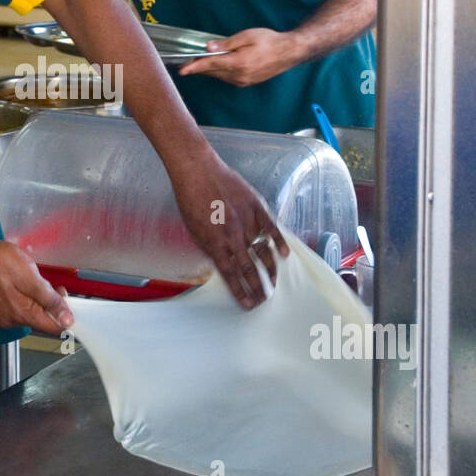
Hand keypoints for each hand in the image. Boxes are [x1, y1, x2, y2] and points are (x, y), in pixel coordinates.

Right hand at [0, 237, 74, 336]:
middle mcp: (11, 320)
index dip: (64, 314)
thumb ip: (50, 301)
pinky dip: (22, 295)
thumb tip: (66, 320)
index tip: (66, 300)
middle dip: (48, 302)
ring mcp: (1, 315)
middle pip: (41, 318)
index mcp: (23, 315)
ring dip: (34, 297)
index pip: (53, 328)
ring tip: (28, 278)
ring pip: (28, 311)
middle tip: (47, 282)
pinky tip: (17, 281)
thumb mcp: (32, 278)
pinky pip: (16, 306)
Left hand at [169, 153, 289, 308]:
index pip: (231, 275)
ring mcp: (246, 221)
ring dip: (269, 269)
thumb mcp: (193, 230)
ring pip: (262, 251)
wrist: (197, 171)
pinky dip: (279, 241)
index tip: (247, 304)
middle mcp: (233, 235)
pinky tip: (284, 254)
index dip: (240, 292)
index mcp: (215, 243)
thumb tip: (223, 264)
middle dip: (257, 287)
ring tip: (273, 282)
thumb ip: (211, 249)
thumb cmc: (190, 199)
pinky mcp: (256, 206)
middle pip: (249, 268)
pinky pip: (271, 228)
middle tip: (263, 299)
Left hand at [179, 28, 296, 86]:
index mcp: (239, 63)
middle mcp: (240, 76)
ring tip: (200, 62)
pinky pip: (227, 78)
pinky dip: (219, 72)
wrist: (289, 52)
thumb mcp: (247, 36)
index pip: (211, 65)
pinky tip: (217, 65)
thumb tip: (209, 48)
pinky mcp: (246, 82)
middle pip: (213, 72)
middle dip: (199, 67)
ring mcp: (243, 81)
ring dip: (209, 70)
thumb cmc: (269, 41)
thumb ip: (226, 44)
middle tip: (188, 61)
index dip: (194, 67)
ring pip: (219, 76)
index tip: (182, 70)